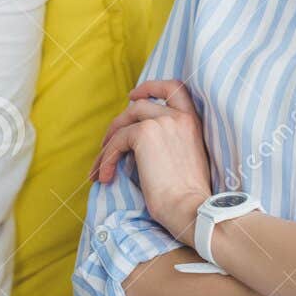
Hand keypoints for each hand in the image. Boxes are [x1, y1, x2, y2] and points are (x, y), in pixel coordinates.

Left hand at [89, 78, 212, 240]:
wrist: (191, 208)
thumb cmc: (188, 196)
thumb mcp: (186, 159)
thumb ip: (170, 141)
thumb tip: (137, 140)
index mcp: (193, 122)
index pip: (174, 88)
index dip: (151, 87)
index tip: (134, 95)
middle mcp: (179, 116)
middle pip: (140, 105)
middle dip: (120, 122)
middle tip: (107, 143)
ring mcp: (162, 122)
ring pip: (124, 121)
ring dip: (109, 143)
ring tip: (102, 166)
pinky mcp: (144, 134)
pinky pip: (116, 141)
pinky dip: (106, 159)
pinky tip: (106, 177)